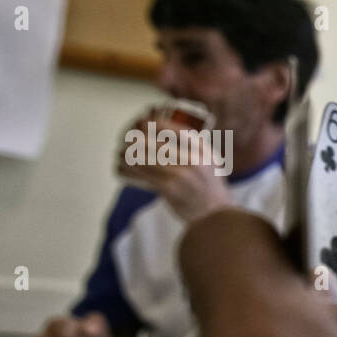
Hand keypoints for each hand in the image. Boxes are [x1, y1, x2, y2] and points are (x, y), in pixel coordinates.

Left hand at [117, 109, 231, 222]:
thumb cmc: (209, 185)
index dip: (151, 122)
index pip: (170, 127)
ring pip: (142, 157)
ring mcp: (180, 174)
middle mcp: (192, 158)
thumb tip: (163, 127)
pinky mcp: (169, 189)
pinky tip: (121, 168)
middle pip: (153, 141)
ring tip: (120, 154)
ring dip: (126, 154)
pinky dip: (126, 170)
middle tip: (126, 139)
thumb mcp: (209, 160)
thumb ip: (192, 145)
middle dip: (133, 138)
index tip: (141, 122)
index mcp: (201, 148)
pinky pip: (141, 175)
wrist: (215, 214)